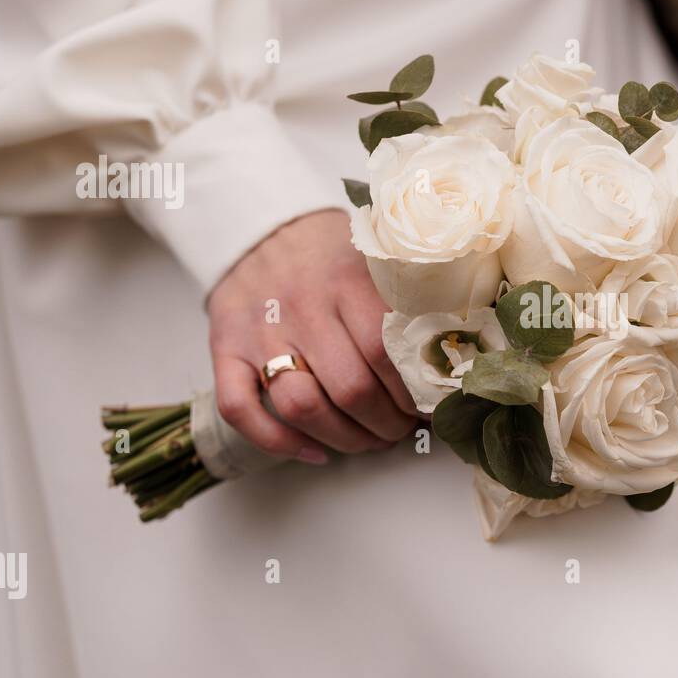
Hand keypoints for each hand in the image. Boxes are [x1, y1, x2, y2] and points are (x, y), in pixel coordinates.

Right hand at [208, 209, 417, 463]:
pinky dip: (278, 442)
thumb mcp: (374, 261)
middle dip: (386, 424)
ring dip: (344, 439)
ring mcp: (260, 332)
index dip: (412, 393)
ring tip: (368, 440)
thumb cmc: (332, 254)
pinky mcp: (225, 349)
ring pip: (302, 407)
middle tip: (402, 428)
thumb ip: (407, 304)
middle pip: (351, 389)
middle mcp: (301, 307)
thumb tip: (451, 363)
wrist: (263, 226)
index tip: (429, 407)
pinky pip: (241, 409)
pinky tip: (315, 451)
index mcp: (346, 282)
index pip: (385, 354)